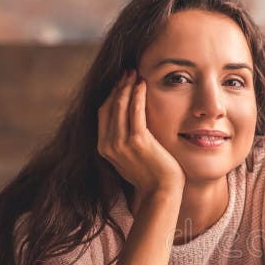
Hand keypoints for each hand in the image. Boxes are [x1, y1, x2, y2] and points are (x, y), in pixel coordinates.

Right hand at [97, 70, 184, 203]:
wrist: (161, 192)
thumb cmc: (151, 176)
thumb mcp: (129, 158)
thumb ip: (123, 142)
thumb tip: (126, 125)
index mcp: (103, 148)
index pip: (103, 113)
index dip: (111, 94)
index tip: (121, 82)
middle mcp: (108, 144)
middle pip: (109, 106)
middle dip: (119, 86)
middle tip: (128, 71)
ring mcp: (120, 143)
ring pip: (120, 106)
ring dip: (127, 86)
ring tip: (135, 73)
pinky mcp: (137, 141)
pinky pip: (135, 111)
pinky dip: (137, 95)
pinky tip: (142, 84)